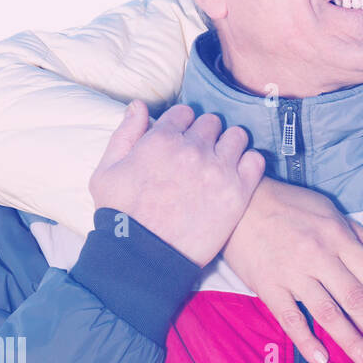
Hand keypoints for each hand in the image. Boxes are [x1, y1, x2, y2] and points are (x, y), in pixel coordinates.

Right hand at [89, 101, 264, 266]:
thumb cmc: (120, 216)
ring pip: (236, 136)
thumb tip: (138, 105)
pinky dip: (249, 163)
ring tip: (220, 162)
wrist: (144, 257)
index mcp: (160, 139)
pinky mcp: (238, 191)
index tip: (180, 140)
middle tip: (198, 155)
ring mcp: (218, 169)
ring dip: (229, 145)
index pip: (184, 112)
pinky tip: (237, 174)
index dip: (181, 125)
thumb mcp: (106, 171)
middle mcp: (192, 148)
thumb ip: (125, 134)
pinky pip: (256, 160)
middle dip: (205, 134)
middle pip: (211, 122)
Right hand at [222, 177, 362, 362]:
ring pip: (328, 313)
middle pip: (357, 299)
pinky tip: (321, 359)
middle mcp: (320, 257)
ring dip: (352, 341)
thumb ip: (360, 237)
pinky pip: (289, 318)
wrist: (238, 203)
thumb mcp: (330, 211)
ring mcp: (293, 273)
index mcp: (339, 238)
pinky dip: (305, 340)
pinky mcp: (268, 286)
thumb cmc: (288, 205)